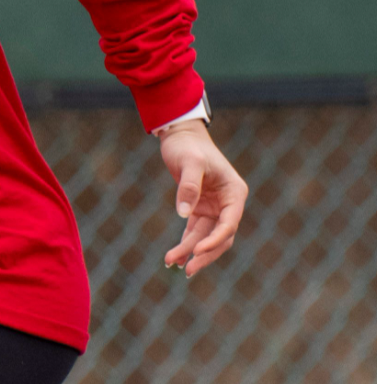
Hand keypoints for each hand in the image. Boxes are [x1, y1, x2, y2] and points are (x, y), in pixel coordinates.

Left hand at [158, 121, 247, 277]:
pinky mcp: (200, 209)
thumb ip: (188, 187)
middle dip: (203, 253)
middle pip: (220, 237)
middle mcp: (228, 204)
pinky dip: (186, 244)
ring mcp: (214, 208)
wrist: (180, 136)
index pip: (229, 223)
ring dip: (190, 251)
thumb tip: (184, 215)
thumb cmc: (188, 146)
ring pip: (205, 237)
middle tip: (187, 269)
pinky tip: (175, 257)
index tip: (197, 250)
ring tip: (171, 263)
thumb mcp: (189, 162)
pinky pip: (195, 232)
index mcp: (234, 193)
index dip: (214, 240)